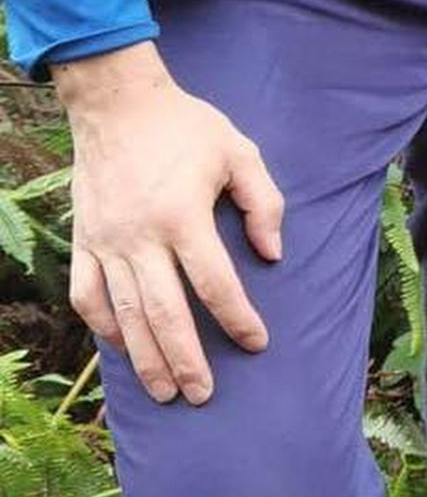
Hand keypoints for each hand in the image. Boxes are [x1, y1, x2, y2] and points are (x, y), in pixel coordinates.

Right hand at [55, 43, 281, 404]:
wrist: (116, 101)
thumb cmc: (186, 127)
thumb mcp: (241, 153)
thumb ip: (265, 205)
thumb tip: (272, 255)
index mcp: (182, 216)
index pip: (215, 284)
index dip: (238, 319)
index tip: (257, 343)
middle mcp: (139, 236)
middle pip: (165, 313)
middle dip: (186, 360)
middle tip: (203, 396)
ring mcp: (106, 241)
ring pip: (124, 313)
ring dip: (144, 357)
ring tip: (165, 392)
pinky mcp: (83, 238)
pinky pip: (87, 293)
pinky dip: (102, 325)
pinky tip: (122, 347)